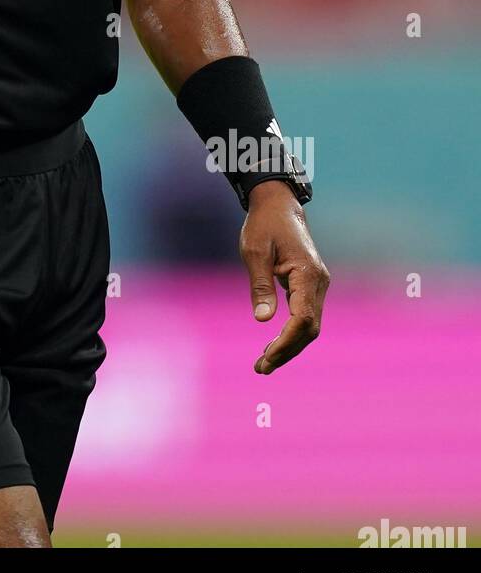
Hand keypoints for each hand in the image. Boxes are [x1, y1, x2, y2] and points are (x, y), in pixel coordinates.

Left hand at [240, 179, 329, 373]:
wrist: (278, 204)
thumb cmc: (264, 224)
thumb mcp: (254, 252)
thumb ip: (260, 285)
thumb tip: (263, 320)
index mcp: (307, 274)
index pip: (303, 319)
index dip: (286, 342)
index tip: (266, 357)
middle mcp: (319, 282)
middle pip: (309, 328)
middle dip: (287, 350)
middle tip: (261, 368)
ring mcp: (317, 284)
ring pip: (309, 325)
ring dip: (289, 345)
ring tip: (264, 363)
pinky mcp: (310, 285)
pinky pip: (305, 315)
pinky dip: (291, 333)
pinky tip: (274, 344)